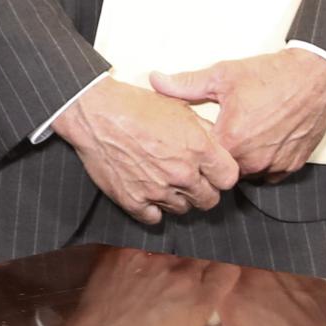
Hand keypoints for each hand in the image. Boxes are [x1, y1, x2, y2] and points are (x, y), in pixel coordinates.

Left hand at [51, 249, 237, 325]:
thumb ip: (200, 307)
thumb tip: (206, 287)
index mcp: (200, 300)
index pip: (228, 268)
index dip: (223, 267)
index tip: (216, 269)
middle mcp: (183, 276)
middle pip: (203, 253)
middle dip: (201, 257)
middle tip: (189, 264)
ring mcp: (155, 260)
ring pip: (175, 245)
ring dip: (174, 251)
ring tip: (162, 262)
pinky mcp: (130, 251)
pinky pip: (147, 242)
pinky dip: (147, 249)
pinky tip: (142, 258)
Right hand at [52, 78, 240, 226]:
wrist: (96, 114)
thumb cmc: (135, 106)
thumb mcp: (179, 108)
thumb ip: (203, 131)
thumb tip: (216, 146)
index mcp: (198, 147)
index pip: (229, 178)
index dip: (222, 175)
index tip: (214, 172)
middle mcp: (181, 172)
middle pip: (209, 199)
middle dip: (204, 190)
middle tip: (191, 179)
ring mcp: (158, 189)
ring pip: (182, 210)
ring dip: (178, 198)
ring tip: (165, 180)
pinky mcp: (134, 201)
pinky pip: (154, 218)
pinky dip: (153, 209)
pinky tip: (149, 192)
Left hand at [150, 47, 325, 178]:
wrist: (315, 74)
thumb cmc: (270, 74)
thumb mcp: (222, 75)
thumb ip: (185, 85)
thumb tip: (155, 81)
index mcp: (230, 140)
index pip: (200, 159)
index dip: (196, 148)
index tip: (197, 137)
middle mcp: (252, 160)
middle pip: (222, 169)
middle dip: (219, 156)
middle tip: (224, 132)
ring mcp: (274, 165)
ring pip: (247, 173)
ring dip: (242, 160)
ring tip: (244, 134)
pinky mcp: (292, 166)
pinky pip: (270, 173)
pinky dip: (264, 162)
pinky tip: (263, 141)